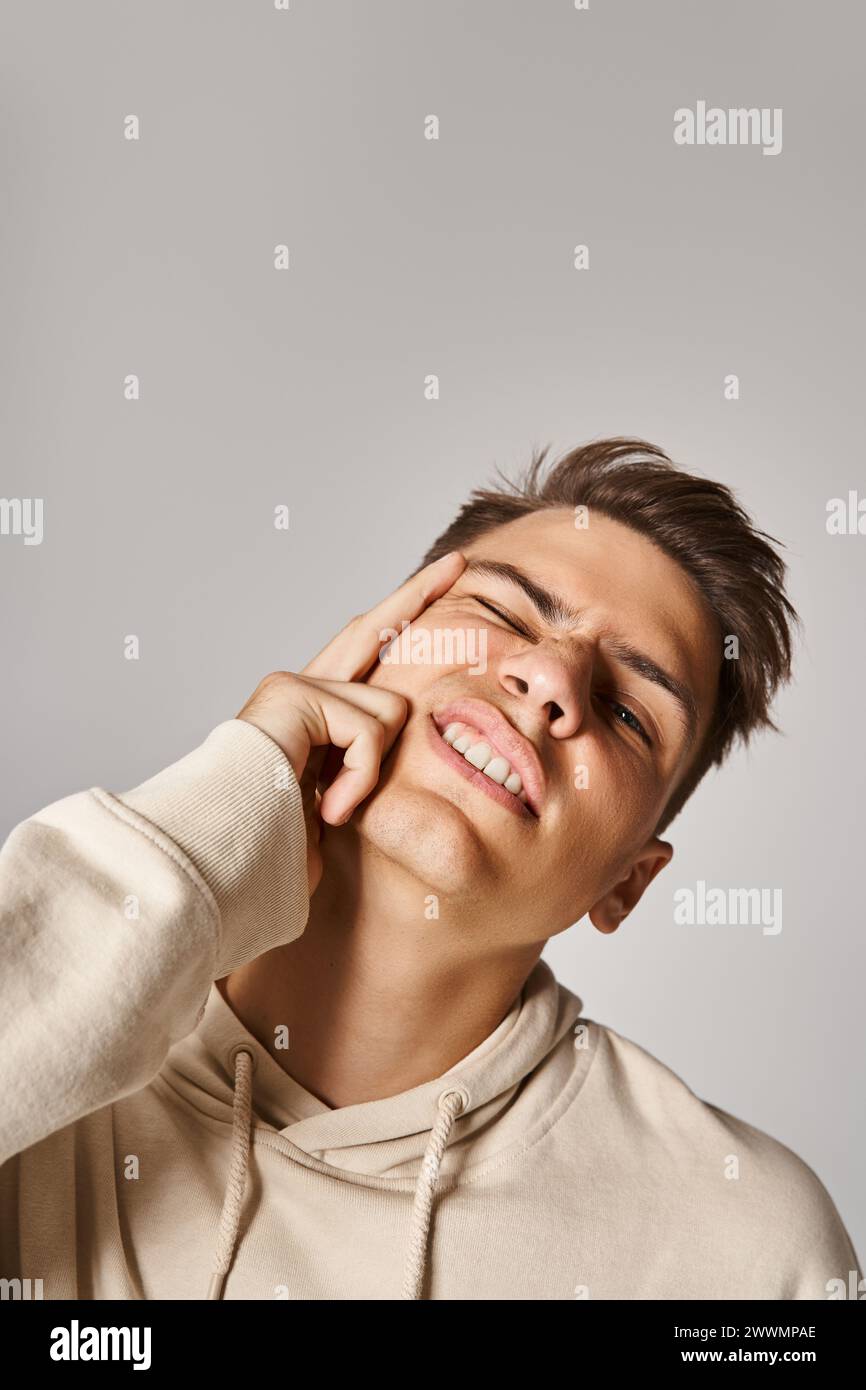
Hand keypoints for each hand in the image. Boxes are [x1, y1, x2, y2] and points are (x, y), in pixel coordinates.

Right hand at [236, 550, 465, 892]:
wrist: (224, 856)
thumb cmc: (275, 845)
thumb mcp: (337, 799)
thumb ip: (365, 761)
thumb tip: (404, 731)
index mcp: (310, 712)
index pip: (362, 650)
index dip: (400, 613)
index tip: (439, 579)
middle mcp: (299, 687)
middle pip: (371, 628)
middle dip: (418, 592)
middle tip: (460, 561)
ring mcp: (293, 686)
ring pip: (389, 709)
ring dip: (372, 770)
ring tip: (331, 809)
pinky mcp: (294, 695)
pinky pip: (368, 731)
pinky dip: (359, 777)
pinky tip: (327, 807)